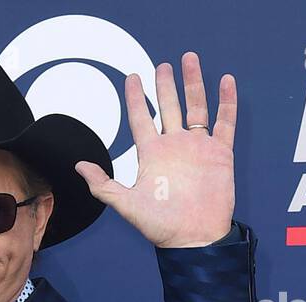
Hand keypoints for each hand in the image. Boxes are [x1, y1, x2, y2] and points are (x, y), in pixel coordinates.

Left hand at [75, 51, 235, 247]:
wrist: (193, 238)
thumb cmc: (160, 225)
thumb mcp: (126, 204)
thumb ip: (103, 184)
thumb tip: (79, 166)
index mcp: (151, 154)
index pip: (141, 118)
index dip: (135, 98)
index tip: (132, 77)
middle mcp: (174, 146)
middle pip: (169, 106)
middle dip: (165, 84)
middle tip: (164, 64)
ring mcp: (197, 147)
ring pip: (196, 107)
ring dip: (193, 84)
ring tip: (190, 60)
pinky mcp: (220, 153)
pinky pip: (225, 122)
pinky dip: (226, 102)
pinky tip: (226, 81)